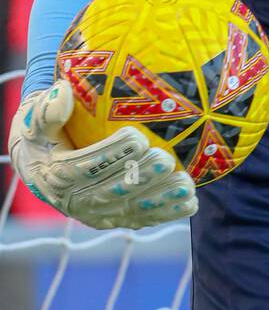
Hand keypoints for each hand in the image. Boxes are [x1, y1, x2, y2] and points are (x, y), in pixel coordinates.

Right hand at [8, 79, 197, 228]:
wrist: (39, 165)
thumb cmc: (43, 133)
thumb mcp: (36, 120)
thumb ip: (47, 109)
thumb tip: (64, 90)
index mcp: (56, 176)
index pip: (84, 168)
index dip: (111, 154)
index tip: (137, 137)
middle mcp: (75, 202)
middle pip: (112, 191)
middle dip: (142, 177)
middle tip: (166, 159)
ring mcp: (96, 214)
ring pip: (131, 209)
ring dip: (161, 199)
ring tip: (186, 184)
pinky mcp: (114, 219)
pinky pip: (142, 218)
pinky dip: (167, 213)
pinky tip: (190, 202)